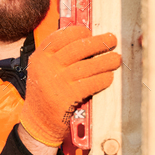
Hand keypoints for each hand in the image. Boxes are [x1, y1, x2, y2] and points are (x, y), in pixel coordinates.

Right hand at [19, 25, 120, 146]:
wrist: (38, 123)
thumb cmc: (45, 93)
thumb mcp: (43, 71)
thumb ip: (57, 56)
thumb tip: (86, 40)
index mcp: (40, 57)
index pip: (60, 36)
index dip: (78, 32)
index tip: (90, 33)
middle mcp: (46, 66)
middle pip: (77, 48)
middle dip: (98, 42)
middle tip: (111, 40)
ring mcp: (56, 82)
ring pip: (87, 65)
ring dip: (106, 61)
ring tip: (116, 59)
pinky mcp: (67, 97)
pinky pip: (91, 83)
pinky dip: (103, 79)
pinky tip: (109, 77)